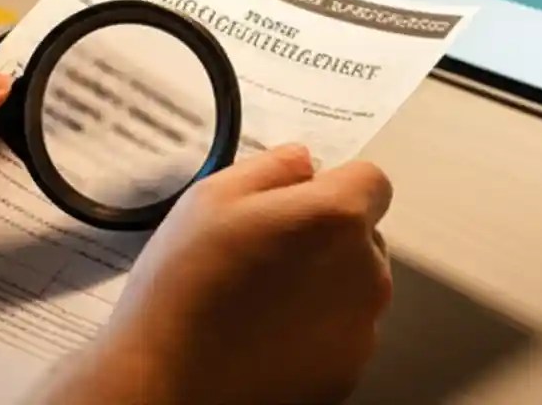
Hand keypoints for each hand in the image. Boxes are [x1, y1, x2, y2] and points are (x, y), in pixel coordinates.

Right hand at [37, 145, 392, 404]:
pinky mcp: (349, 369)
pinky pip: (342, 332)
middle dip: (326, 236)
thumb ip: (272, 167)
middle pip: (363, 235)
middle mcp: (365, 271)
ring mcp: (361, 326)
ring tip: (259, 297)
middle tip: (266, 250)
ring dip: (322, 283)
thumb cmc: (186, 285)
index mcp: (336, 218)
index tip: (297, 201)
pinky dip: (315, 329)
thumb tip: (303, 163)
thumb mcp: (213, 197)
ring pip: (354, 285)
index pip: (371, 180)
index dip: (333, 184)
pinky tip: (266, 333)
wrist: (169, 379)